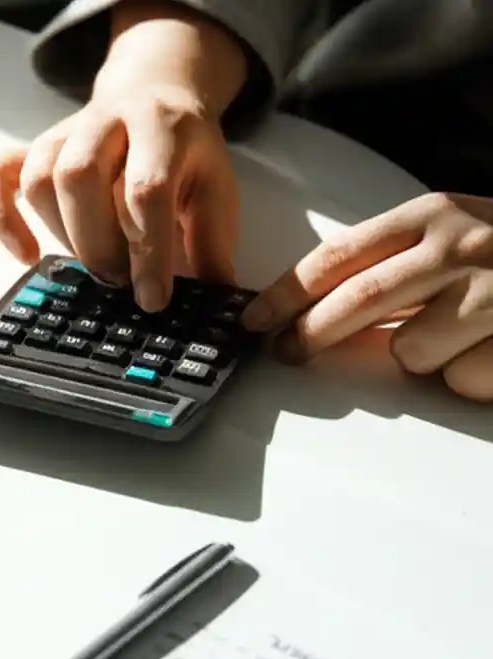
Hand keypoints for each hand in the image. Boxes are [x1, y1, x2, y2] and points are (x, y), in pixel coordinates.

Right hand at [0, 0, 246, 312]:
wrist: (155, 92)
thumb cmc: (185, 152)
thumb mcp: (214, 188)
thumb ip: (213, 242)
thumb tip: (215, 302)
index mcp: (161, 125)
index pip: (147, 188)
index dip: (148, 249)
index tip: (152, 298)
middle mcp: (106, 119)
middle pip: (79, 176)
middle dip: (97, 243)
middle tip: (118, 281)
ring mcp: (62, 131)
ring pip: (39, 178)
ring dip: (61, 233)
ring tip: (92, 264)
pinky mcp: (32, 146)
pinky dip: (1, 218)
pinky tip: (27, 255)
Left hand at [242, 192, 492, 401]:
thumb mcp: (455, 234)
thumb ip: (394, 263)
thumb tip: (312, 309)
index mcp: (434, 215)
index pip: (338, 256)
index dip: (287, 292)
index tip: (253, 319)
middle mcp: (461, 246)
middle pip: (356, 301)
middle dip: (311, 334)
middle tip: (287, 353)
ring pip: (410, 350)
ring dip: (421, 356)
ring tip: (462, 334)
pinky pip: (461, 378)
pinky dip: (469, 375)